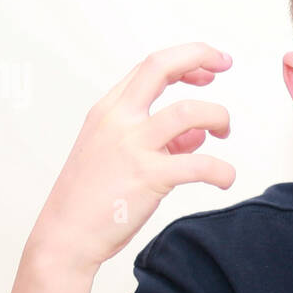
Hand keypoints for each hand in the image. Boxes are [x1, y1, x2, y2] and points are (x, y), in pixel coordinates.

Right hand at [30, 43, 235, 274]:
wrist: (66, 237)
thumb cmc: (92, 199)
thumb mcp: (118, 156)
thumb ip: (159, 140)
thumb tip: (197, 135)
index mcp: (109, 111)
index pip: (150, 67)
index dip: (184, 60)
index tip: (208, 69)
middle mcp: (118, 121)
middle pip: (160, 66)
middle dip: (199, 55)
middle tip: (225, 63)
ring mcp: (132, 147)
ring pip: (189, 112)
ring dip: (217, 116)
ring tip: (225, 132)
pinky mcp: (148, 177)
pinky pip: (199, 164)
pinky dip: (222, 170)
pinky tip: (226, 178)